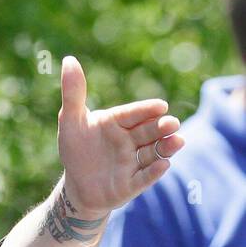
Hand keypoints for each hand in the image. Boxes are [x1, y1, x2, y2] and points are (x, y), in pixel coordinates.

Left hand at [57, 55, 183, 215]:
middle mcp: (132, 140)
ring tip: (177, 141)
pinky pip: (145, 178)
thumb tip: (69, 60)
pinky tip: (163, 165)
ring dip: (166, 147)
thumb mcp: (70, 121)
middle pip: (149, 131)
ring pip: (154, 152)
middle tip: (171, 123)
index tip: (160, 106)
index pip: (134, 113)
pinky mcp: (133, 184)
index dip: (147, 111)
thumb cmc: (76, 149)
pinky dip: (154, 172)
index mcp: (119, 122)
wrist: (76, 186)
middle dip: (161, 127)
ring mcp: (135, 162)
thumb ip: (73, 93)